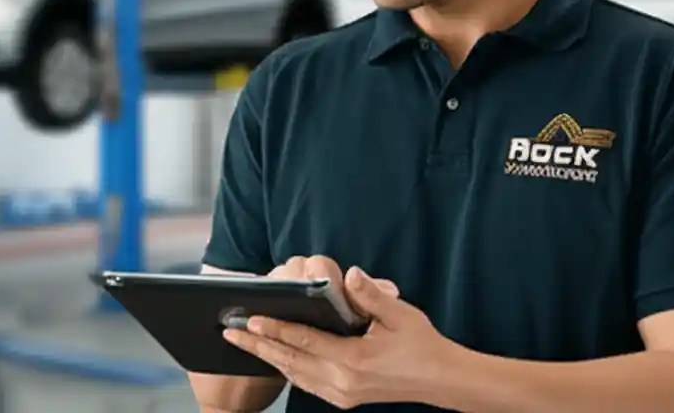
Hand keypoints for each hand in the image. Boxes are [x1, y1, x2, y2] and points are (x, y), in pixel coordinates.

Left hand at [224, 265, 461, 408]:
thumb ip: (371, 295)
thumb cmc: (423, 344)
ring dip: (267, 357)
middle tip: (230, 329)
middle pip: (290, 360)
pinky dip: (286, 369)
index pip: (304, 341)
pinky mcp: (345, 399)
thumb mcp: (401, 314)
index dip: (275, 328)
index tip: (251, 318)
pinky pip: (306, 384)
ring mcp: (343, 395)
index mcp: (354, 361)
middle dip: (258, 344)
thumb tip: (350, 274)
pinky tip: (273, 357)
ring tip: (243, 341)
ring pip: (294, 374)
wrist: (443, 381)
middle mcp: (343, 382)